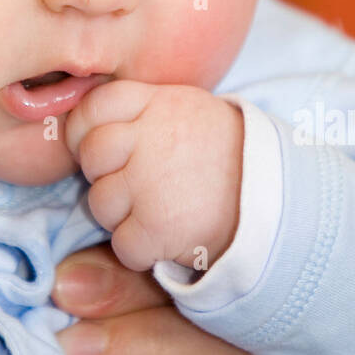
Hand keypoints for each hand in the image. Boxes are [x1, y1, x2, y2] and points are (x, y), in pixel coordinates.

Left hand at [65, 80, 243, 270]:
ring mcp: (152, 181)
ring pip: (101, 203)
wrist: (280, 196)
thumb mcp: (186, 112)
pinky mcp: (158, 226)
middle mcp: (151, 136)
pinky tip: (169, 237)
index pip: (94, 106)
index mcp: (158, 103)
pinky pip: (122, 245)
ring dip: (123, 217)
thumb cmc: (225, 153)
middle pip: (92, 155)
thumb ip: (136, 114)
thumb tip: (75, 131)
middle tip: (140, 185)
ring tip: (162, 209)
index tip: (106, 149)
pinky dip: (142, 252)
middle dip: (106, 176)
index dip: (87, 131)